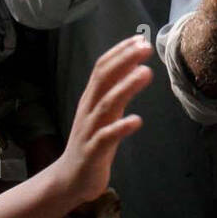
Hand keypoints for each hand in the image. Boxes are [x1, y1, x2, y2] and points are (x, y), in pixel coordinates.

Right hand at [60, 34, 152, 203]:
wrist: (70, 179)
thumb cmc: (93, 142)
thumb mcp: (106, 113)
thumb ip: (117, 90)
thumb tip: (135, 66)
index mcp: (91, 98)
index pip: (102, 68)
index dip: (119, 52)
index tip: (140, 38)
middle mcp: (88, 110)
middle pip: (103, 79)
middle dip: (124, 61)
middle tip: (145, 47)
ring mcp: (89, 130)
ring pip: (106, 104)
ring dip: (126, 87)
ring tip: (146, 73)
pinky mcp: (93, 152)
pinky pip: (106, 138)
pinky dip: (121, 127)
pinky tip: (137, 121)